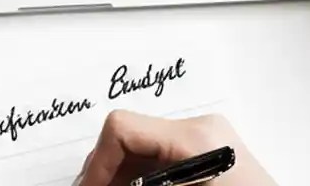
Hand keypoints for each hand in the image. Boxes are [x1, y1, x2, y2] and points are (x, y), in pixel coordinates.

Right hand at [77, 112, 275, 185]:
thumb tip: (100, 183)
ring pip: (143, 148)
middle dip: (106, 172)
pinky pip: (162, 157)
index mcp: (197, 137)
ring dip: (123, 176)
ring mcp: (209, 138)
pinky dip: (144, 178)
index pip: (123, 128)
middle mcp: (204, 129)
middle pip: (129, 137)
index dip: (97, 164)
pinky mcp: (212, 153)